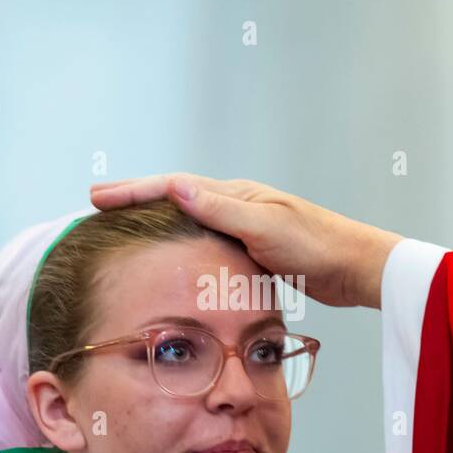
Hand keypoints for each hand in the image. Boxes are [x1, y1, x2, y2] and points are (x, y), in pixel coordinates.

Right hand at [90, 173, 402, 308]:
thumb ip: (220, 208)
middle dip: (135, 198)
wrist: (356, 267)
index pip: (172, 186)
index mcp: (236, 195)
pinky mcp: (254, 249)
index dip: (132, 191)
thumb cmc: (316, 246)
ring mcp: (246, 226)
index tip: (96, 196)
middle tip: (96, 202)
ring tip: (123, 223)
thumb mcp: (264, 227)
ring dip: (154, 217)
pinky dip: (180, 239)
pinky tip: (173, 252)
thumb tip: (176, 185)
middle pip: (174, 196)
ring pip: (188, 217)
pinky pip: (205, 238)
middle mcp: (238, 204)